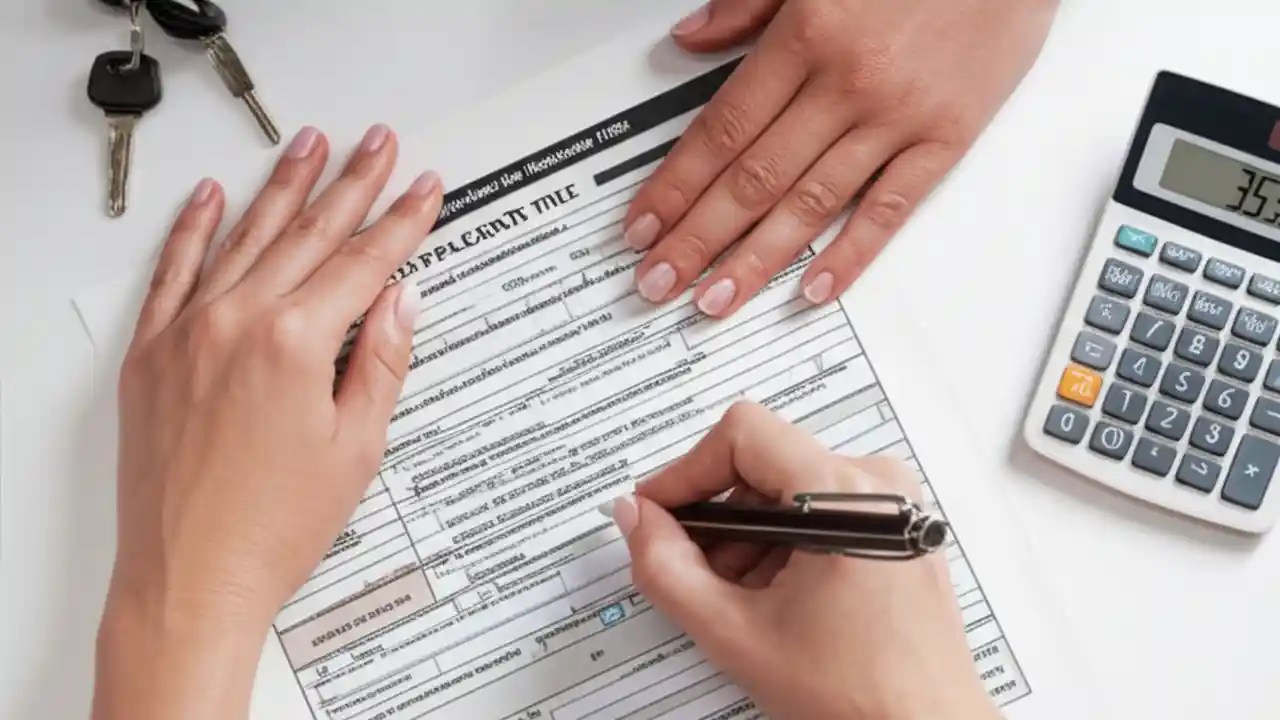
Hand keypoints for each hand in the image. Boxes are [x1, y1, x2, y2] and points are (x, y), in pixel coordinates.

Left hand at [94, 125, 441, 719]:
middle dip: (352, 183)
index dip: (402, 220)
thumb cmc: (272, 528)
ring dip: (283, 186)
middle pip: (309, 234)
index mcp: (295, 344)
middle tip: (378, 144)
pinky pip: (173, 271)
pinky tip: (211, 197)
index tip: (423, 188)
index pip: (364, 262)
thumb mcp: (356, 448)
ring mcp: (187, 333)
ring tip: (310, 144)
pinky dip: (193, 229)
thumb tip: (402, 300)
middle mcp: (236, 323)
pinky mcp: (151, 353)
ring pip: (244, 236)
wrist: (189, 578)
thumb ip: (382, 362)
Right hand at [604, 403, 997, 719]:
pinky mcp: (898, 527)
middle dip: (718, 517)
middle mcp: (880, 486)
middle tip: (695, 571)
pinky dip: (783, 544)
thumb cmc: (859, 696)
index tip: (659, 510)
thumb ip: (666, 567)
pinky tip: (776, 598)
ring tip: (742, 599)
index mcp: (848, 495)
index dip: (686, 471)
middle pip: (764, 461)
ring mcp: (895, 505)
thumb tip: (636, 517)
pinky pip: (822, 508)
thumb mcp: (735, 633)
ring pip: (790, 488)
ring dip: (748, 537)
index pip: (743, 433)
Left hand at [626, 0, 1056, 315]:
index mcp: (806, 32)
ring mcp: (897, 117)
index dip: (675, 186)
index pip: (720, 130)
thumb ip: (749, 4)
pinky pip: (890, 209)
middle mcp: (846, 82)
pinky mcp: (946, 137)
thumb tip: (691, 39)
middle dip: (697, 239)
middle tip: (659, 282)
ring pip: (811, 204)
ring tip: (716, 299)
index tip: (643, 227)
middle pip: (754, 178)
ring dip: (755, 260)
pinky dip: (850, 254)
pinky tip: (813, 289)